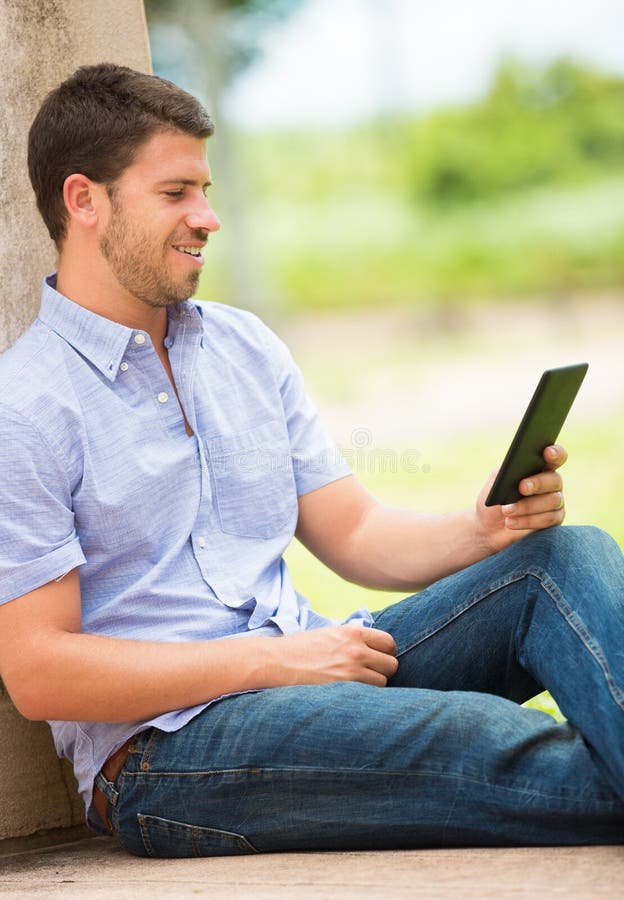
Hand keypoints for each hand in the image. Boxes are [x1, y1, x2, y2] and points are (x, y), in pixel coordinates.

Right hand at [280, 624, 398, 687]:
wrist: (276, 662)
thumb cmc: (301, 648)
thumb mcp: (330, 634)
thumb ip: (354, 639)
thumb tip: (375, 650)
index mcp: (353, 632)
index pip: (389, 643)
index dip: (385, 653)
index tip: (378, 659)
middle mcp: (356, 650)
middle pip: (391, 664)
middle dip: (383, 670)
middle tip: (368, 673)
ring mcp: (351, 671)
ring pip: (383, 682)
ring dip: (373, 685)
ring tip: (355, 684)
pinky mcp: (344, 690)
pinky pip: (369, 696)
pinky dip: (364, 697)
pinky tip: (351, 694)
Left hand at [476, 444, 566, 553]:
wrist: (489, 525)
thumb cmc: (494, 498)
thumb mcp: (495, 481)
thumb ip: (507, 471)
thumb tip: (517, 466)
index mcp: (540, 466)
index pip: (556, 456)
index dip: (556, 453)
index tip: (547, 453)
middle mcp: (552, 482)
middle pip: (555, 480)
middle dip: (538, 483)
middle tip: (521, 487)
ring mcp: (555, 501)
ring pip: (552, 501)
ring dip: (527, 506)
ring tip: (506, 511)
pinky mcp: (554, 520)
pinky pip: (548, 519)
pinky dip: (528, 520)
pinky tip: (511, 522)